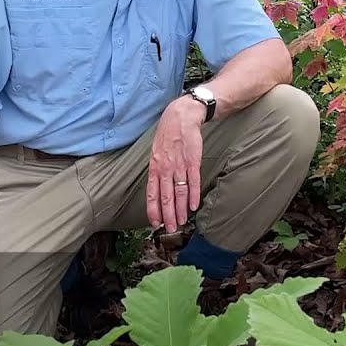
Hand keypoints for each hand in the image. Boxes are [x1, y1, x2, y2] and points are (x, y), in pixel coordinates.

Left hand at [147, 97, 205, 232]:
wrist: (181, 116)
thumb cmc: (168, 135)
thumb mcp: (156, 151)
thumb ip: (157, 170)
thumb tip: (157, 187)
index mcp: (154, 167)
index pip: (152, 193)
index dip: (153, 209)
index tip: (155, 223)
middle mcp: (165, 168)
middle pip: (166, 196)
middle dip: (167, 215)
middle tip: (170, 229)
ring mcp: (179, 165)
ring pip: (179, 192)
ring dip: (180, 209)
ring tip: (181, 222)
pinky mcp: (193, 161)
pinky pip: (193, 181)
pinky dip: (193, 195)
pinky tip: (193, 206)